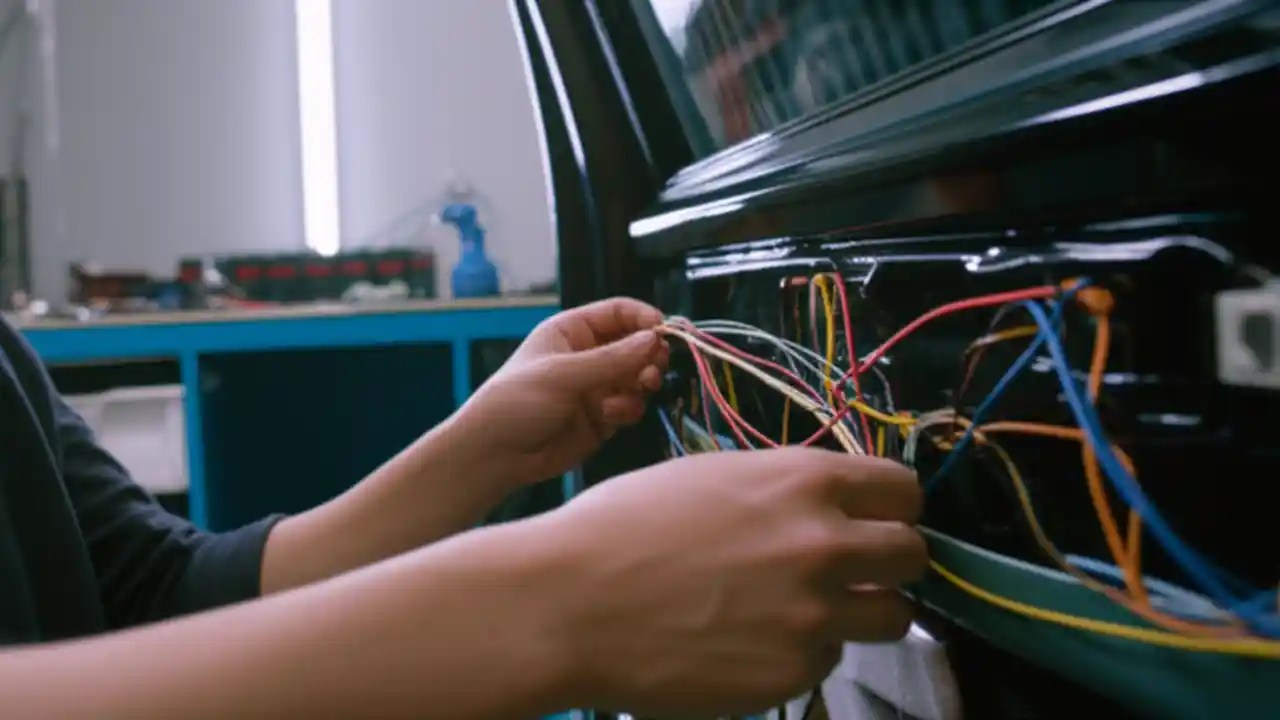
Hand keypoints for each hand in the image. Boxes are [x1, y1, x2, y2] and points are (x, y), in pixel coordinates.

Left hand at [454, 298, 668, 483]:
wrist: (495, 455)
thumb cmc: (516, 401)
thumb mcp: (563, 374)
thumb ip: (612, 359)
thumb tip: (654, 339)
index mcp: (572, 331)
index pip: (618, 313)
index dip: (644, 319)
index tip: (664, 331)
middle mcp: (588, 355)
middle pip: (636, 344)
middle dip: (650, 354)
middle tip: (655, 368)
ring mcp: (597, 387)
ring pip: (639, 377)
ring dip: (642, 382)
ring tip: (640, 389)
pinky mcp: (604, 417)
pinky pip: (631, 406)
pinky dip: (629, 409)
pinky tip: (610, 415)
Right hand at [542, 448, 925, 715]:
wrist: (568, 603)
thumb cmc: (621, 527)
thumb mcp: (709, 476)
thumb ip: (780, 489)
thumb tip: (821, 506)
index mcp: (803, 481)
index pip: (903, 489)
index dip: (891, 506)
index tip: (875, 520)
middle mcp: (824, 545)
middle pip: (912, 555)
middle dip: (887, 562)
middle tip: (849, 572)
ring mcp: (813, 615)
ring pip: (889, 616)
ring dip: (858, 612)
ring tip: (802, 612)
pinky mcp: (791, 674)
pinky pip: (827, 660)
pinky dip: (800, 652)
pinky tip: (747, 641)